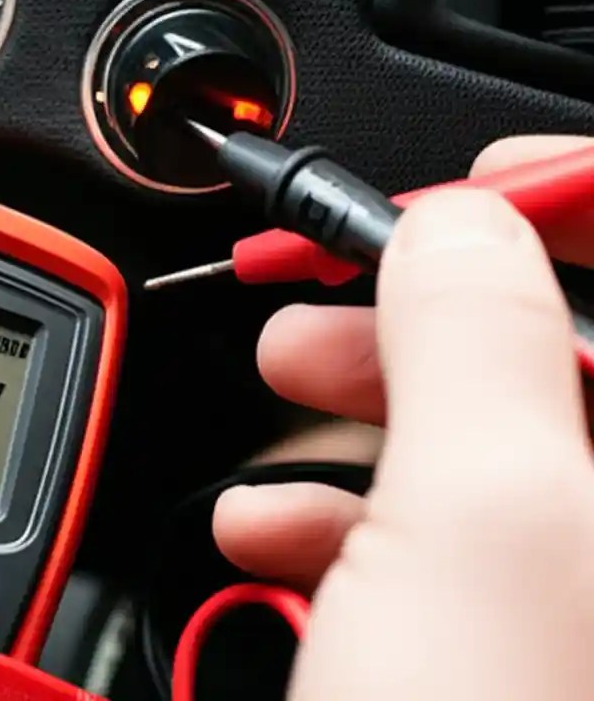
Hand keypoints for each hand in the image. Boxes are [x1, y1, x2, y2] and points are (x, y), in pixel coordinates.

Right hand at [213, 136, 593, 698]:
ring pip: (463, 440)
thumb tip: (450, 229)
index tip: (459, 184)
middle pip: (541, 356)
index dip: (563, 205)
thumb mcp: (476, 521)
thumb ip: (471, 341)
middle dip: (419, 306)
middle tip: (328, 289)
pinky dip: (325, 505)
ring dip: (354, 396)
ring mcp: (539, 591)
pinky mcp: (464, 644)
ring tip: (275, 381)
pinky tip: (265, 525)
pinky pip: (412, 536)